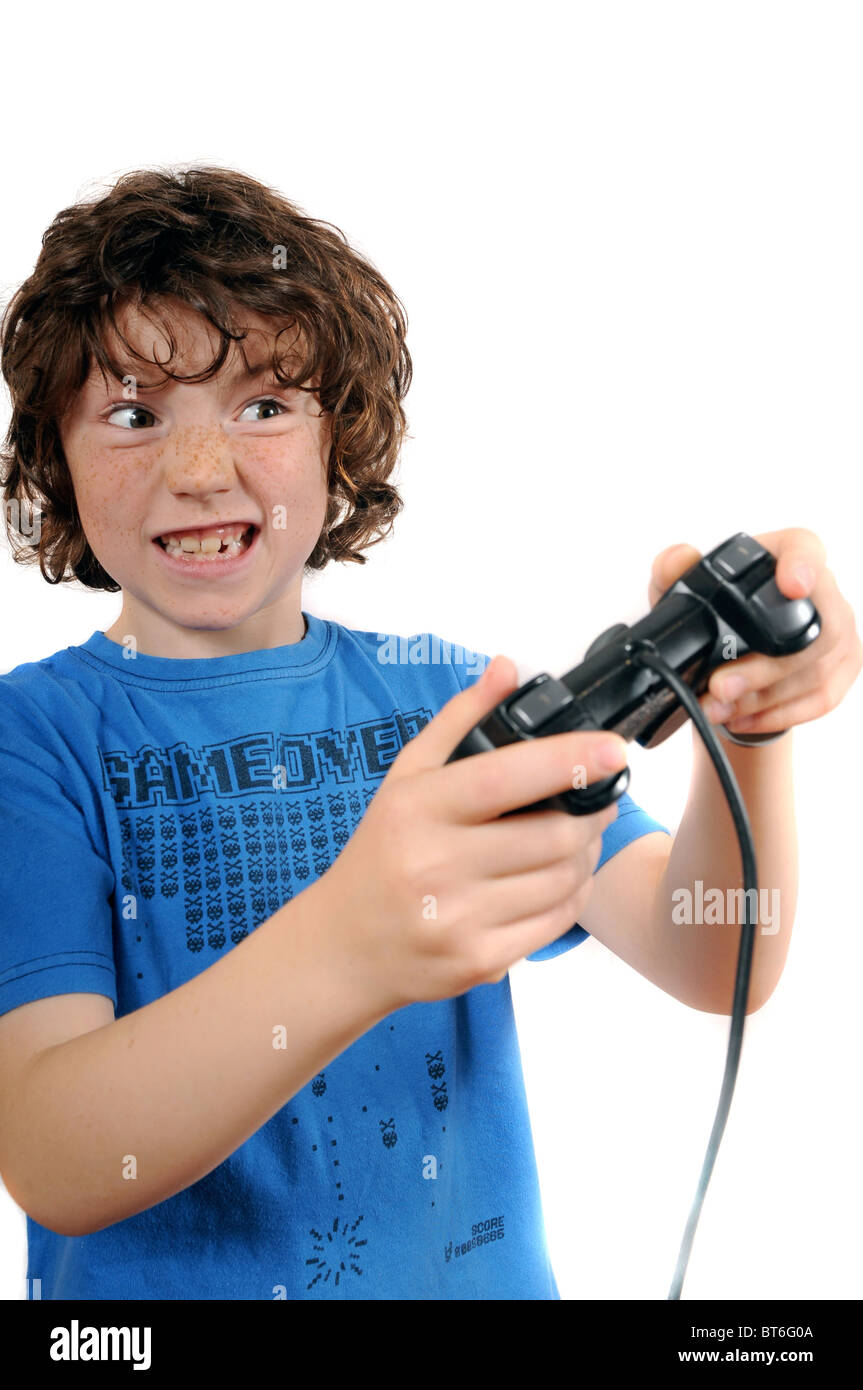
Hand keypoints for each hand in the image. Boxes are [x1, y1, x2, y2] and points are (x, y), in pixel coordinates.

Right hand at [316, 655, 626, 1011]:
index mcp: (418, 809)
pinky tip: (563, 878)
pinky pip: (556, 922)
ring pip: (562, 879)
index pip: (506, 778)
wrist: (346, 944)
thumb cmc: (381, 852)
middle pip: (552, 835)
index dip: (568, 760)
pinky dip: (574, 895)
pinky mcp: (479, 961)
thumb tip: (507, 669)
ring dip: (587, 853)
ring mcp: (457, 918)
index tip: (613, 749)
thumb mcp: (406, 777)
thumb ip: (459, 719)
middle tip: (599, 798)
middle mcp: (434, 865)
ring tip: (579, 837)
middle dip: (592, 812)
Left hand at [648, 530, 862, 735]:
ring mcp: (839, 630)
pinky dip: (777, 714)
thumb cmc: (715, 608)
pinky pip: (821, 698)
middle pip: (815, 628)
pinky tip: (741, 718)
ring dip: (761, 698)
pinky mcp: (844, 667)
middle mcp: (823, 589)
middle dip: (764, 666)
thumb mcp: (683, 588)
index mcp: (783, 555)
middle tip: (719, 686)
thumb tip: (677, 560)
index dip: (803, 564)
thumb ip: (672, 567)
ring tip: (717, 707)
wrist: (735, 649)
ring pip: (815, 671)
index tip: (792, 586)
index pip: (804, 547)